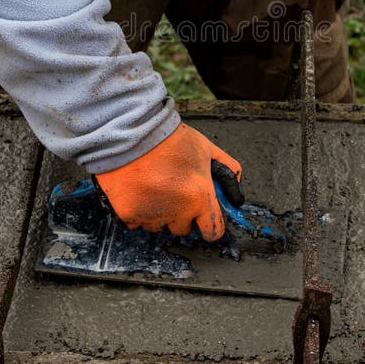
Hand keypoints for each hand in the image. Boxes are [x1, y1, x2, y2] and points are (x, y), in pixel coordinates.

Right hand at [94, 123, 242, 240]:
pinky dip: (138, 211)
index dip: (210, 225)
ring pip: (159, 226)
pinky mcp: (128, 214)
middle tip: (175, 190)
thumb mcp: (206, 148)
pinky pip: (137, 223)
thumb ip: (227, 170)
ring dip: (160, 213)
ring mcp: (151, 215)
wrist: (132, 131)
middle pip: (184, 228)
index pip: (213, 232)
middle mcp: (177, 211)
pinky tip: (139, 190)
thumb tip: (236, 194)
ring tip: (155, 186)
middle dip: (182, 214)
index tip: (205, 219)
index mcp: (199, 197)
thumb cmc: (170, 139)